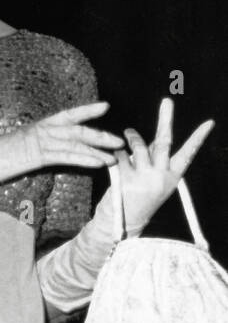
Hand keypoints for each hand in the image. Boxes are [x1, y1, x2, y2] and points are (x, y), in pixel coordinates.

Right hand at [0, 101, 124, 184]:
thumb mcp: (16, 148)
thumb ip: (34, 147)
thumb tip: (46, 151)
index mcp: (36, 127)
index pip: (66, 115)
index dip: (86, 110)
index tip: (105, 106)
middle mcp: (40, 130)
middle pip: (76, 128)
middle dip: (99, 134)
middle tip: (119, 140)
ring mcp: (39, 142)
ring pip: (75, 142)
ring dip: (97, 149)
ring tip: (115, 156)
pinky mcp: (37, 156)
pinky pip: (66, 156)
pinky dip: (85, 159)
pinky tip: (98, 163)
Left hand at [106, 98, 213, 234]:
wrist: (124, 221)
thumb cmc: (141, 195)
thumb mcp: (155, 178)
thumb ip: (156, 158)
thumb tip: (156, 135)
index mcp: (173, 176)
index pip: (188, 153)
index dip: (198, 137)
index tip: (210, 122)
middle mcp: (162, 177)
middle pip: (164, 142)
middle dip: (166, 119)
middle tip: (168, 101)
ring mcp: (145, 178)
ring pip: (139, 146)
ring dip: (132, 136)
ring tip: (127, 133)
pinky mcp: (127, 180)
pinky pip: (120, 155)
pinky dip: (116, 150)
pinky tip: (113, 153)